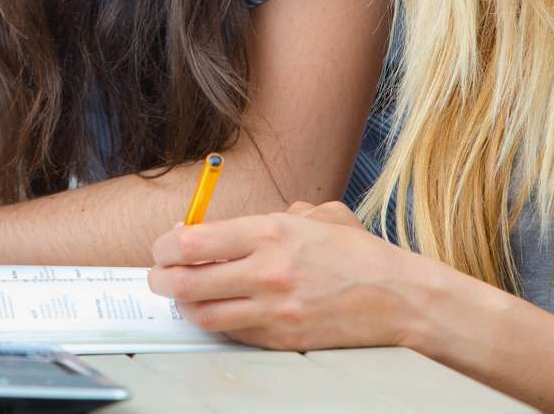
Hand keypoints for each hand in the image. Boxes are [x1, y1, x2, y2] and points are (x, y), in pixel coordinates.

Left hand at [147, 200, 433, 350]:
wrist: (396, 297)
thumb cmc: (356, 254)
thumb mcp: (316, 215)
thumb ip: (271, 216)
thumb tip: (224, 225)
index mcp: (271, 231)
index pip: (194, 241)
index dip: (166, 245)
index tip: (163, 246)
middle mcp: (268, 271)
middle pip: (187, 281)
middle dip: (161, 278)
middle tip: (157, 276)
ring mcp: (274, 309)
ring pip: (203, 313)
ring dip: (185, 304)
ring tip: (182, 295)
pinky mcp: (282, 339)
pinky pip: (233, 332)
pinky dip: (218, 322)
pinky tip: (219, 311)